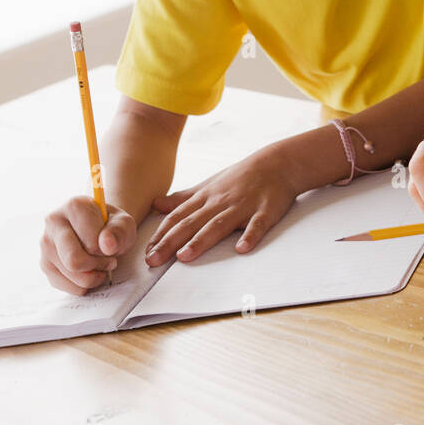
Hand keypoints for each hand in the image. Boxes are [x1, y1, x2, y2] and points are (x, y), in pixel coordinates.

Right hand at [40, 198, 136, 295]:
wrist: (98, 228)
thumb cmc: (110, 225)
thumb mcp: (124, 223)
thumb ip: (120, 231)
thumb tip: (107, 245)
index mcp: (73, 206)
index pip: (91, 243)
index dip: (107, 250)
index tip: (111, 245)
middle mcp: (53, 223)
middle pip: (74, 261)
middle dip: (98, 265)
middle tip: (109, 260)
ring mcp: (46, 245)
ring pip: (72, 276)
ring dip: (94, 276)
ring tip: (100, 264)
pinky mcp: (45, 265)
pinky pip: (69, 287)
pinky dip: (84, 285)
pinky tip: (89, 271)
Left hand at [144, 148, 299, 265]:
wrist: (277, 163)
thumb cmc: (242, 176)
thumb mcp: (210, 184)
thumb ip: (184, 198)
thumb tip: (157, 205)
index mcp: (206, 198)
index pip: (178, 217)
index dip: (161, 235)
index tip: (146, 252)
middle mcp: (220, 202)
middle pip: (192, 223)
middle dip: (171, 242)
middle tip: (152, 261)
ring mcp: (243, 207)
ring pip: (219, 225)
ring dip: (201, 240)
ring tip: (184, 256)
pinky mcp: (265, 211)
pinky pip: (257, 225)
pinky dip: (250, 236)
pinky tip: (242, 248)